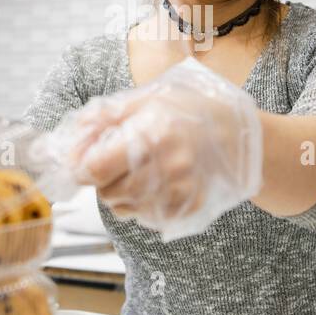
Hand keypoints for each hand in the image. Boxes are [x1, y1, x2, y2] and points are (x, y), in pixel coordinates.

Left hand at [45, 57, 263, 241]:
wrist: (241, 135)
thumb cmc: (193, 110)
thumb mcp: (150, 97)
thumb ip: (108, 115)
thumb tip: (73, 134)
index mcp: (152, 136)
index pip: (95, 170)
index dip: (82, 167)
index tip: (83, 161)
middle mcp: (166, 169)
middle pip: (106, 193)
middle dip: (102, 180)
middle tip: (116, 161)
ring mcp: (180, 193)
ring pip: (123, 208)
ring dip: (120, 193)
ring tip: (138, 170)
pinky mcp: (188, 210)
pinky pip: (146, 217)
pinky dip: (142, 204)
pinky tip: (155, 184)